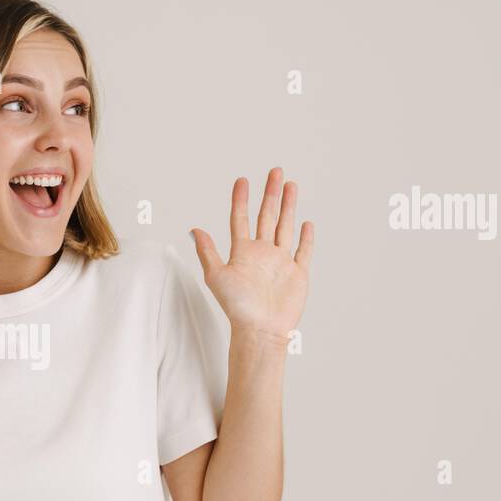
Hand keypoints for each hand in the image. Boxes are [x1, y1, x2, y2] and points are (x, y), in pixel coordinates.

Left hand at [190, 166, 313, 344]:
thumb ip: (207, 251)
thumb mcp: (216, 275)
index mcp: (242, 252)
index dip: (241, 200)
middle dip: (271, 194)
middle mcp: (262, 254)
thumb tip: (194, 229)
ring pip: (285, 227)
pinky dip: (306, 237)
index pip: (240, 219)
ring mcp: (280, 262)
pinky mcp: (297, 273)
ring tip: (290, 185)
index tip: (242, 180)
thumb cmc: (236, 307)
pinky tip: (306, 223)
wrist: (260, 329)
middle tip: (275, 171)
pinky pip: (303, 251)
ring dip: (288, 206)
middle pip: (267, 216)